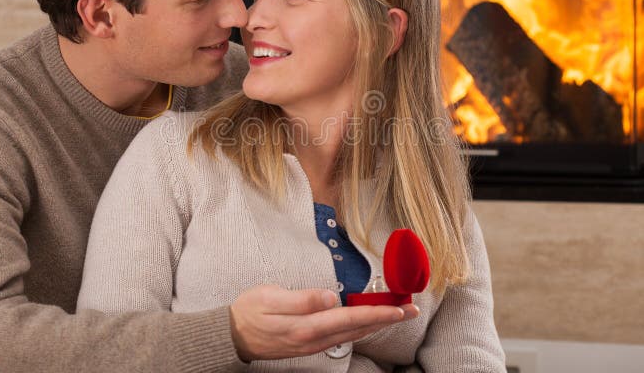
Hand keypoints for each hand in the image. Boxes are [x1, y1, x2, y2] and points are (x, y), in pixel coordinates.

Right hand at [229, 284, 418, 361]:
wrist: (231, 335)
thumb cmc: (248, 312)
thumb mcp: (270, 298)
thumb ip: (302, 299)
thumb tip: (330, 298)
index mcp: (306, 327)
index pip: (350, 318)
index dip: (377, 312)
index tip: (399, 308)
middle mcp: (314, 339)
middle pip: (357, 329)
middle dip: (386, 319)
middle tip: (411, 310)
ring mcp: (312, 344)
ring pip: (352, 334)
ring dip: (376, 323)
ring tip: (396, 314)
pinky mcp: (309, 344)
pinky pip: (341, 336)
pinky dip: (359, 327)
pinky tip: (367, 322)